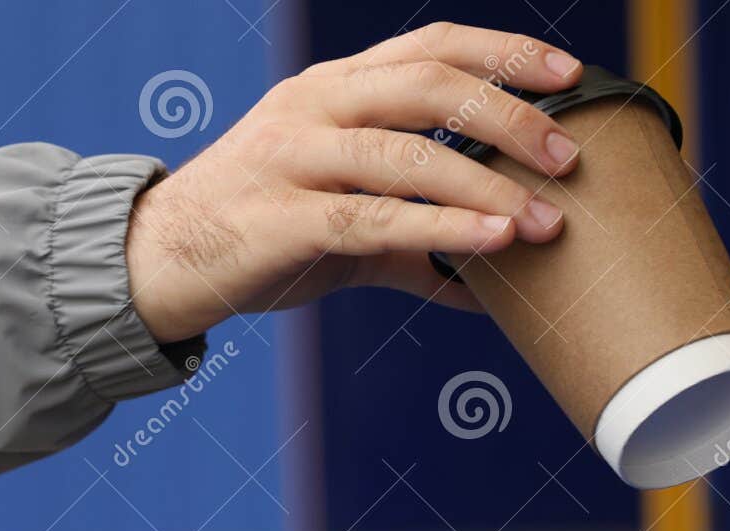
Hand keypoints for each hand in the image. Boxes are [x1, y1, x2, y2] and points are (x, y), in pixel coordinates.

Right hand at [125, 22, 584, 343]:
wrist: (160, 264)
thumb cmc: (260, 235)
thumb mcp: (344, 223)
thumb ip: (417, 242)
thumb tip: (490, 285)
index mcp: (334, 89)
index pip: (430, 47)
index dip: (504, 54)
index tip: (569, 76)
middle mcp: (314, 107)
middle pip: (427, 85)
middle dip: (509, 115)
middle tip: (568, 157)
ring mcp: (293, 158)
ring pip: (406, 154)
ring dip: (486, 185)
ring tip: (544, 219)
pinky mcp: (281, 219)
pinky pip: (373, 218)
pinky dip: (439, 230)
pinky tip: (489, 245)